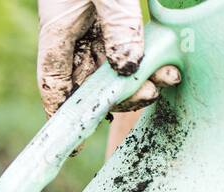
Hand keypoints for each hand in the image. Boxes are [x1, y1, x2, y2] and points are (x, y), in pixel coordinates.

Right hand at [37, 0, 181, 115]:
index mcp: (58, 31)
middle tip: (148, 94)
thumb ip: (117, 26)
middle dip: (118, 96)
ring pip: (114, 69)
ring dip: (141, 79)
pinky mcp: (117, 15)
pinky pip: (131, 48)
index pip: (55, 84)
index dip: (65, 116)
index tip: (77, 144)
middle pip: (89, 82)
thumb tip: (128, 68)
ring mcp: (96, 27)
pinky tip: (166, 63)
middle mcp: (75, 35)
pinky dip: (149, 59)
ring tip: (168, 76)